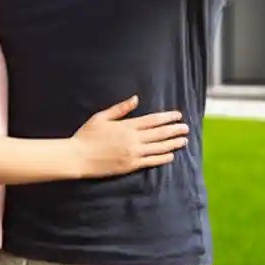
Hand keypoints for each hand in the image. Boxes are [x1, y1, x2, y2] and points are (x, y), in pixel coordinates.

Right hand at [70, 95, 189, 177]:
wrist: (78, 157)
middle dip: (174, 130)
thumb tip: (136, 99)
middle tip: (186, 128)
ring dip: (173, 143)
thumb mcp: (101, 117)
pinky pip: (151, 161)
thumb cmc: (87, 135)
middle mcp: (133, 139)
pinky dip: (162, 158)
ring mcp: (133, 153)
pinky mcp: (130, 165)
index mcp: (127, 126)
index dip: (168, 118)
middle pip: (160, 133)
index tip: (178, 116)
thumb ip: (120, 108)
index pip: (153, 120)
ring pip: (158, 148)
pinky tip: (171, 155)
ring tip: (184, 141)